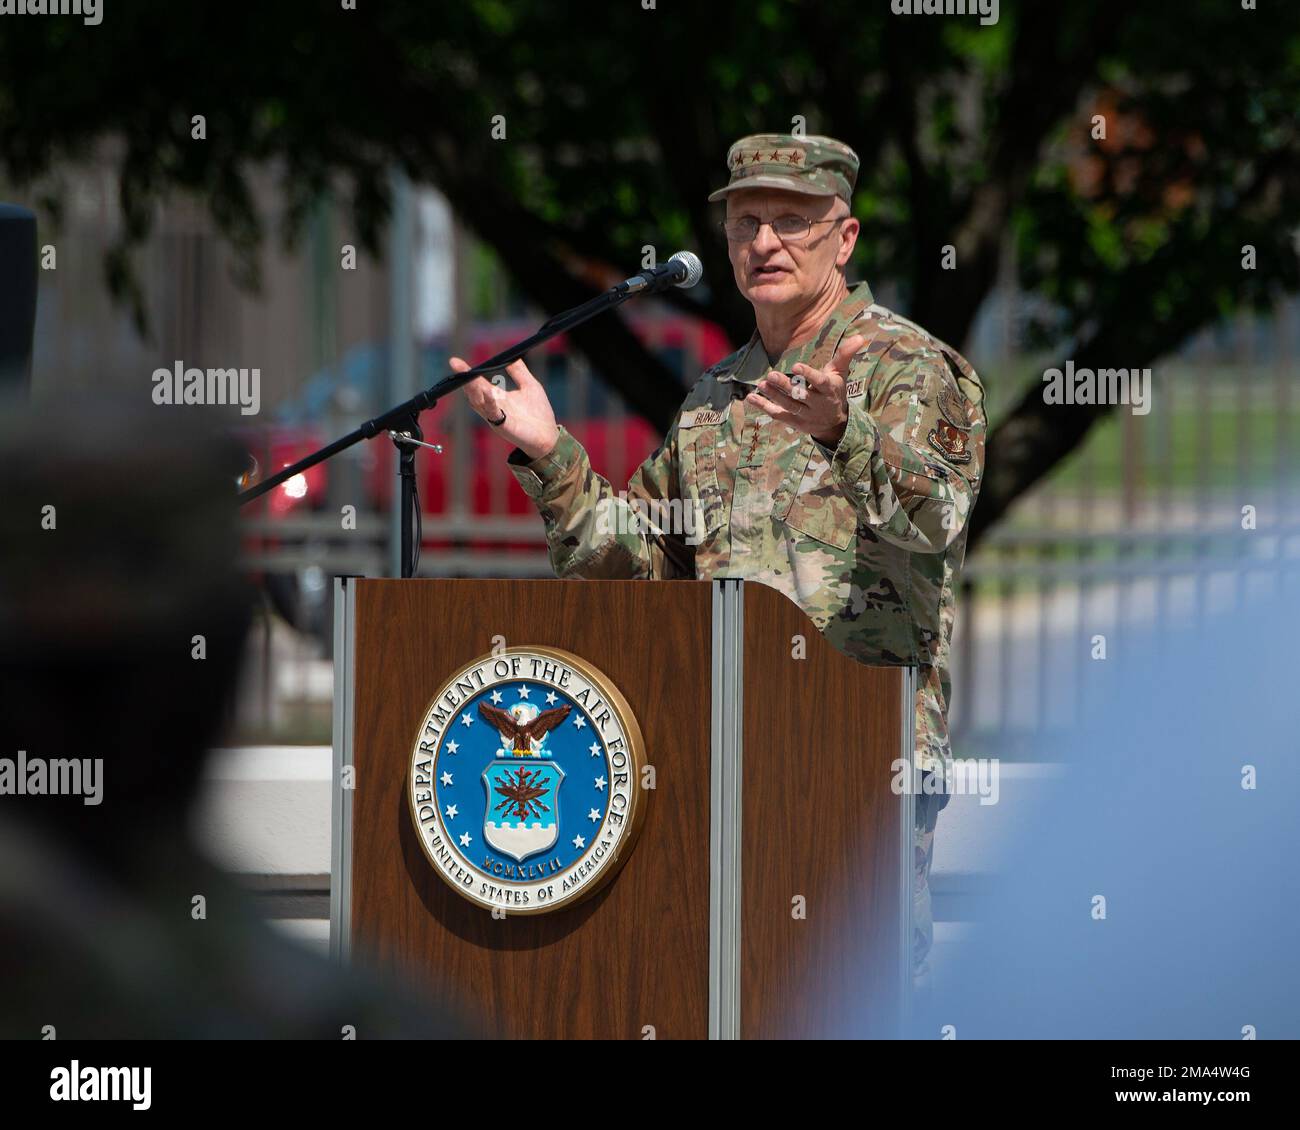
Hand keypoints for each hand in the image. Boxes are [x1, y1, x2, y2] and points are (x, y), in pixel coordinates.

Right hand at [451, 355, 559, 460]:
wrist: (549, 436)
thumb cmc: (539, 413)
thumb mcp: (529, 386)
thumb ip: (519, 371)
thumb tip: (511, 355)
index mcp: (497, 397)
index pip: (478, 382)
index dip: (467, 372)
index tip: (455, 361)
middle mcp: (493, 407)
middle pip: (474, 391)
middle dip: (464, 378)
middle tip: (455, 364)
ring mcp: (496, 417)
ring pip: (479, 402)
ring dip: (473, 389)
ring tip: (467, 375)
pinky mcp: (504, 427)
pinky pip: (494, 414)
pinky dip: (490, 403)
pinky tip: (489, 392)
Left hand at [745, 332, 864, 447]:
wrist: (834, 424)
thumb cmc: (835, 392)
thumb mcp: (841, 373)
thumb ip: (845, 355)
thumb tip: (860, 337)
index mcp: (829, 390)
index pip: (819, 382)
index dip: (808, 375)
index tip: (796, 366)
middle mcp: (817, 404)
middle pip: (800, 395)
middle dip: (785, 386)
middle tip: (771, 375)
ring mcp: (805, 415)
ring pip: (788, 405)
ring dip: (773, 395)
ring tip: (761, 384)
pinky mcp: (794, 422)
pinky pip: (778, 414)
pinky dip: (764, 407)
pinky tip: (751, 398)